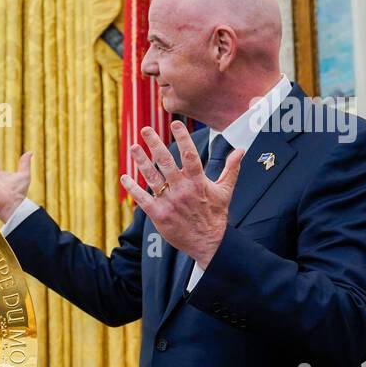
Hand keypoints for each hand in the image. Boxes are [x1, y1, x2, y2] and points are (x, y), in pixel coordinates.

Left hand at [119, 120, 243, 268]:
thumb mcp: (226, 191)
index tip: (175, 123)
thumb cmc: (215, 215)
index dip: (182, 138)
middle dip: (155, 144)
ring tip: (133, 147)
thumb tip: (241, 150)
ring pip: (152, 178)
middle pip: (166, 162)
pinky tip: (124, 177)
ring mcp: (170, 202)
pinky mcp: (159, 215)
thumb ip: (231, 169)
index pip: (189, 155)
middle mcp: (183, 190)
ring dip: (141, 162)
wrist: (208, 243)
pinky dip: (133, 188)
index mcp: (198, 182)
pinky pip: (143, 199)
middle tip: (145, 129)